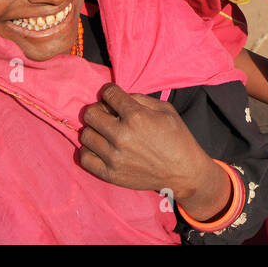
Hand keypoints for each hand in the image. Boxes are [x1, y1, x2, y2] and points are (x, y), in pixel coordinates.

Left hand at [79, 84, 230, 221]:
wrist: (182, 171)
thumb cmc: (176, 137)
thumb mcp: (164, 109)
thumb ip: (138, 98)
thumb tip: (116, 97)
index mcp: (136, 116)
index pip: (107, 94)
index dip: (109, 91)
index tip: (112, 96)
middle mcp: (121, 136)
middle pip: (90, 113)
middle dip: (98, 109)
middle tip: (107, 114)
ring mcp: (114, 157)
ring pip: (85, 135)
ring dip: (94, 130)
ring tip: (105, 133)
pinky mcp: (110, 174)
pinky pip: (84, 158)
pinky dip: (89, 150)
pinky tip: (101, 148)